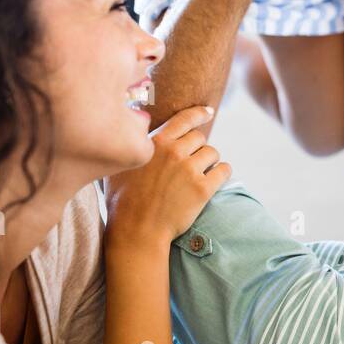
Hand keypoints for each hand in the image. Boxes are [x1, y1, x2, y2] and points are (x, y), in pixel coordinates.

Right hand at [105, 105, 230, 245]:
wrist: (135, 231)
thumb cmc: (123, 201)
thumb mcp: (120, 165)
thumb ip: (133, 146)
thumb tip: (136, 132)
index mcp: (155, 143)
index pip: (184, 119)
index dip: (199, 114)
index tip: (208, 113)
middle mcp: (174, 152)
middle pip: (199, 137)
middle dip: (197, 149)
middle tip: (189, 165)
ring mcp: (189, 170)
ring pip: (213, 153)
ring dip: (209, 162)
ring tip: (197, 177)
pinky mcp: (203, 189)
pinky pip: (224, 171)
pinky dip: (222, 174)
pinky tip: (214, 181)